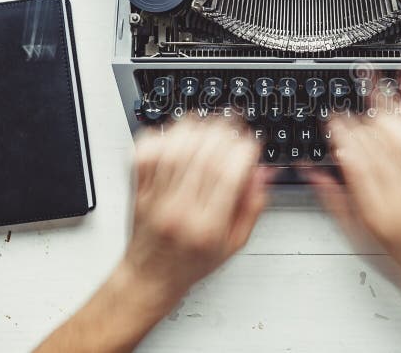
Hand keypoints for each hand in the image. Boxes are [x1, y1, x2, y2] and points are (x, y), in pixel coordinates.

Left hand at [121, 117, 268, 314]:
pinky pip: (146, 155)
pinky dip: (162, 137)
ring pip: (175, 150)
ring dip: (196, 128)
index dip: (244, 151)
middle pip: (203, 157)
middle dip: (224, 133)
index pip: (228, 177)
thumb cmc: (191, 262)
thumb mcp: (234, 243)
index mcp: (207, 226)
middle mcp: (180, 210)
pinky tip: (178, 134)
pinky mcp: (138, 190)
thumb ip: (252, 207)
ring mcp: (155, 198)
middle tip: (234, 126)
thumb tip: (262, 172)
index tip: (252, 143)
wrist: (150, 277)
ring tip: (209, 124)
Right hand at [309, 88, 400, 351]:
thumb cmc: (400, 257)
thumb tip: (311, 171)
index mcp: (381, 213)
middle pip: (390, 146)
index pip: (359, 165)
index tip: (336, 117)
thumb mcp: (358, 234)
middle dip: (375, 110)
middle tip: (365, 86)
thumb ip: (334, 200)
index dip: (345, 136)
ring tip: (399, 78)